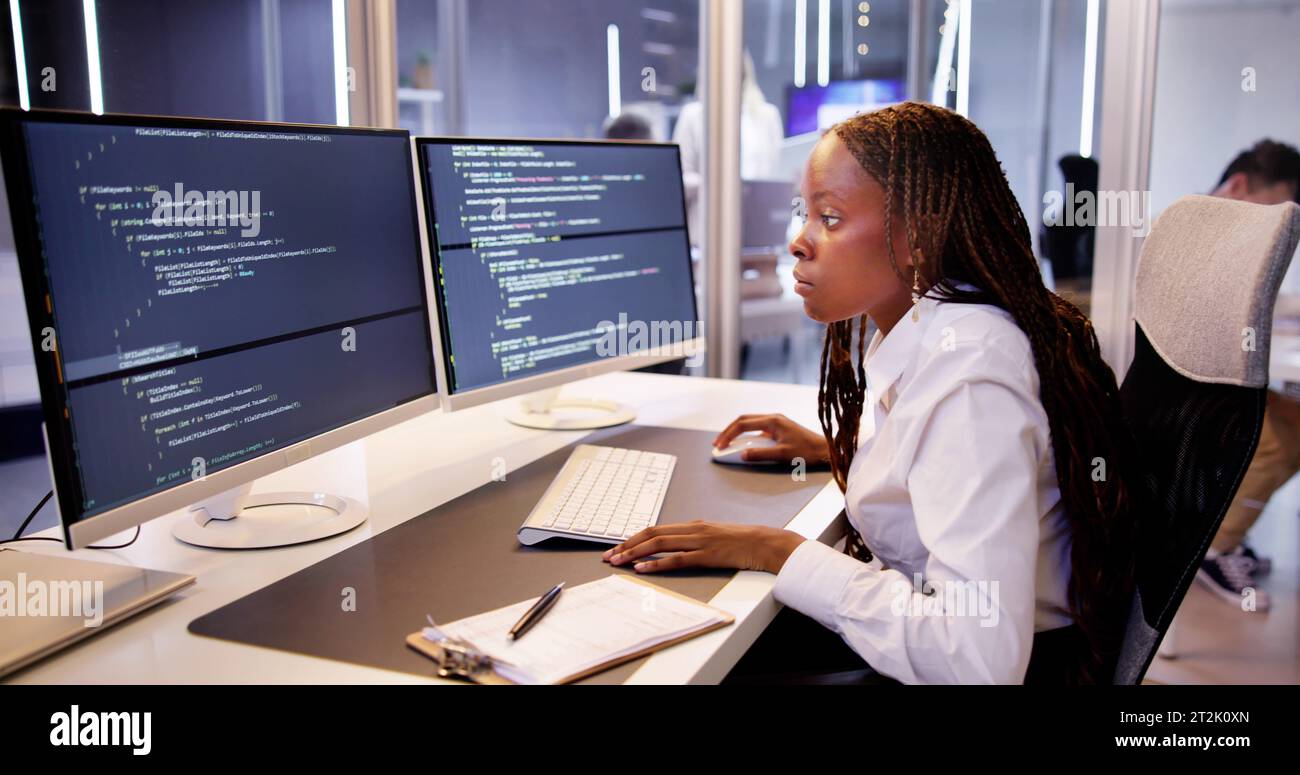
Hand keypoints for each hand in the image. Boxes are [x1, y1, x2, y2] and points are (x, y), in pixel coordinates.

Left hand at [601, 520, 805, 574]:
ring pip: (660, 544)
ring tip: (618, 562)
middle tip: (609, 556)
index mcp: (693, 524)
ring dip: (635, 553)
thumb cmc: (743, 541)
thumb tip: (675, 546)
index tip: (618, 547)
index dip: (634, 538)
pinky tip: (643, 569)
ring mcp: (700, 541)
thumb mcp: (715, 535)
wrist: (766, 543)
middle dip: (627, 545)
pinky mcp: (708, 555)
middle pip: (651, 533)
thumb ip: (695, 538)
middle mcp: (693, 529)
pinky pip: (677, 559)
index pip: (655, 528)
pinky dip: (657, 564)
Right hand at [713, 413, 829, 464]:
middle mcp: (773, 418)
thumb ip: (760, 454)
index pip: (743, 424)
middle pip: (743, 420)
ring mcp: (776, 422)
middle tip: (718, 443)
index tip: (720, 445)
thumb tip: (742, 454)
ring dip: (737, 432)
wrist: (823, 449)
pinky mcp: (778, 428)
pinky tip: (743, 444)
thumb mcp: (782, 455)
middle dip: (729, 431)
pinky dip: (746, 435)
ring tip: (726, 443)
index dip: (729, 434)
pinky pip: (757, 429)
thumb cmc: (806, 451)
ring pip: (749, 423)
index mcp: (772, 420)